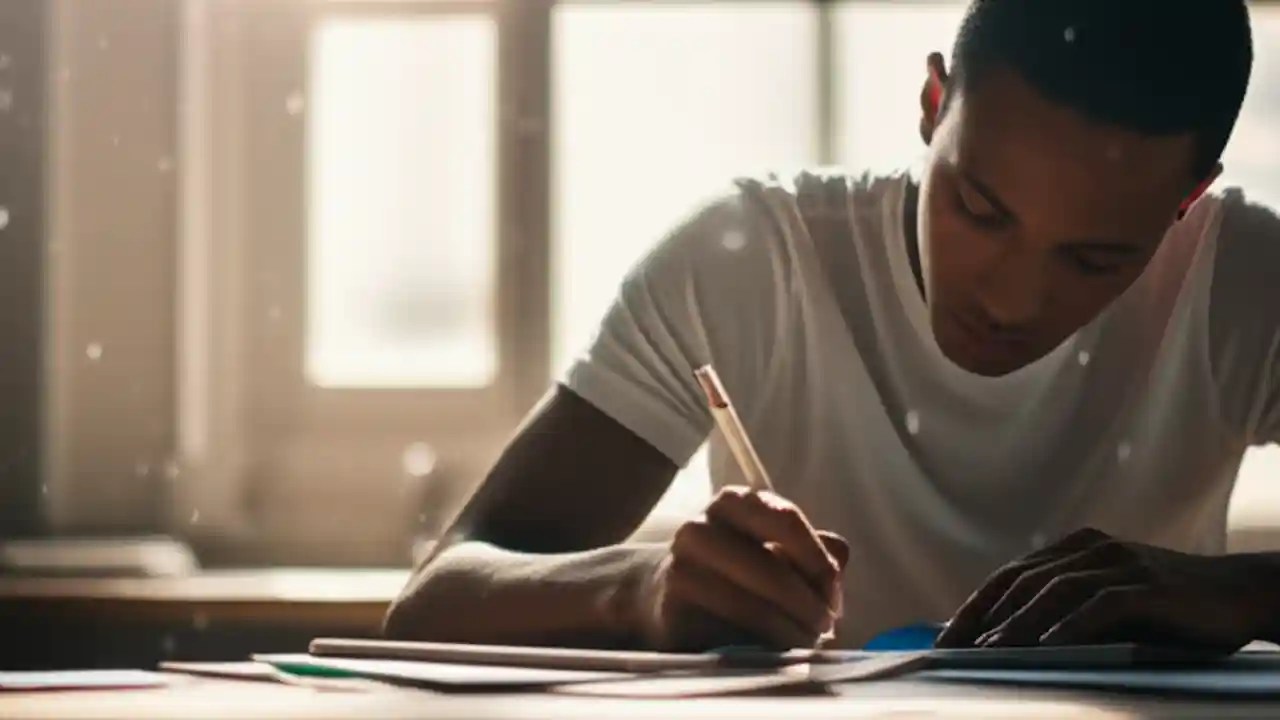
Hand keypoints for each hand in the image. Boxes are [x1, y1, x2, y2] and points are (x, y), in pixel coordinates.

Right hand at [633, 486, 848, 650]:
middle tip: (826, 626)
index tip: (834, 596)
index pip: (785, 520)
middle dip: (808, 603)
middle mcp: (701, 526)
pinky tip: (778, 651)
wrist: (666, 597)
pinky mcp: (672, 605)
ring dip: (789, 628)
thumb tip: (840, 559)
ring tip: (808, 642)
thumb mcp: (776, 551)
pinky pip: (728, 629)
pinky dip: (761, 643)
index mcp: (733, 503)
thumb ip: (813, 551)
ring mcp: (681, 565)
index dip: (818, 561)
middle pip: (771, 566)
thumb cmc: (736, 573)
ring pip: (751, 603)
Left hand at [935, 528, 1259, 651]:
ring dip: (1019, 623)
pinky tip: (1049, 646)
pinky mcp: (1149, 586)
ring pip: (1055, 591)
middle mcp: (1092, 549)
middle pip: (1021, 581)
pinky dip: (1071, 626)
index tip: (945, 638)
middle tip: (953, 649)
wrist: (1238, 593)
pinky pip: (1102, 605)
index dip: (974, 606)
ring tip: (991, 651)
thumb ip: (1064, 606)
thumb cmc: (1167, 605)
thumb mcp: (1108, 599)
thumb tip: (1004, 636)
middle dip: (983, 617)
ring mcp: (1121, 564)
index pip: (1009, 576)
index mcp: (1075, 548)